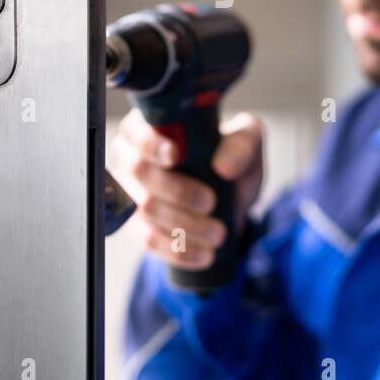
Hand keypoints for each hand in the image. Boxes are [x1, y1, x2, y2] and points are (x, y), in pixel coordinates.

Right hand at [108, 109, 264, 269]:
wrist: (231, 200)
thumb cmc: (230, 159)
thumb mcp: (248, 143)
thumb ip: (242, 144)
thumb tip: (224, 165)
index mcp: (152, 126)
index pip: (137, 130)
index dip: (151, 144)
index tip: (174, 155)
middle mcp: (132, 157)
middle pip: (139, 171)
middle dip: (177, 190)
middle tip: (210, 202)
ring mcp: (132, 194)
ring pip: (146, 209)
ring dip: (185, 224)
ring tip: (218, 233)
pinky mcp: (138, 226)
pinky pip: (149, 240)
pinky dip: (179, 249)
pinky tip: (204, 253)